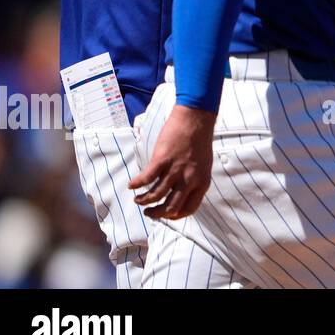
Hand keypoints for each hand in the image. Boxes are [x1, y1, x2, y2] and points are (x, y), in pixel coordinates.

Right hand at [129, 105, 216, 219]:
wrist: (196, 118)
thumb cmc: (199, 141)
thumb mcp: (204, 166)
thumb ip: (194, 181)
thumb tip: (180, 195)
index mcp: (202, 182)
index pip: (189, 209)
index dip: (175, 216)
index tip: (166, 215)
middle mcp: (190, 180)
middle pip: (171, 208)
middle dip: (157, 213)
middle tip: (149, 212)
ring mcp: (176, 170)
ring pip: (156, 195)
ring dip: (144, 200)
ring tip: (138, 199)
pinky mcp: (163, 159)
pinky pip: (146, 178)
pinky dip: (136, 184)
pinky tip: (131, 185)